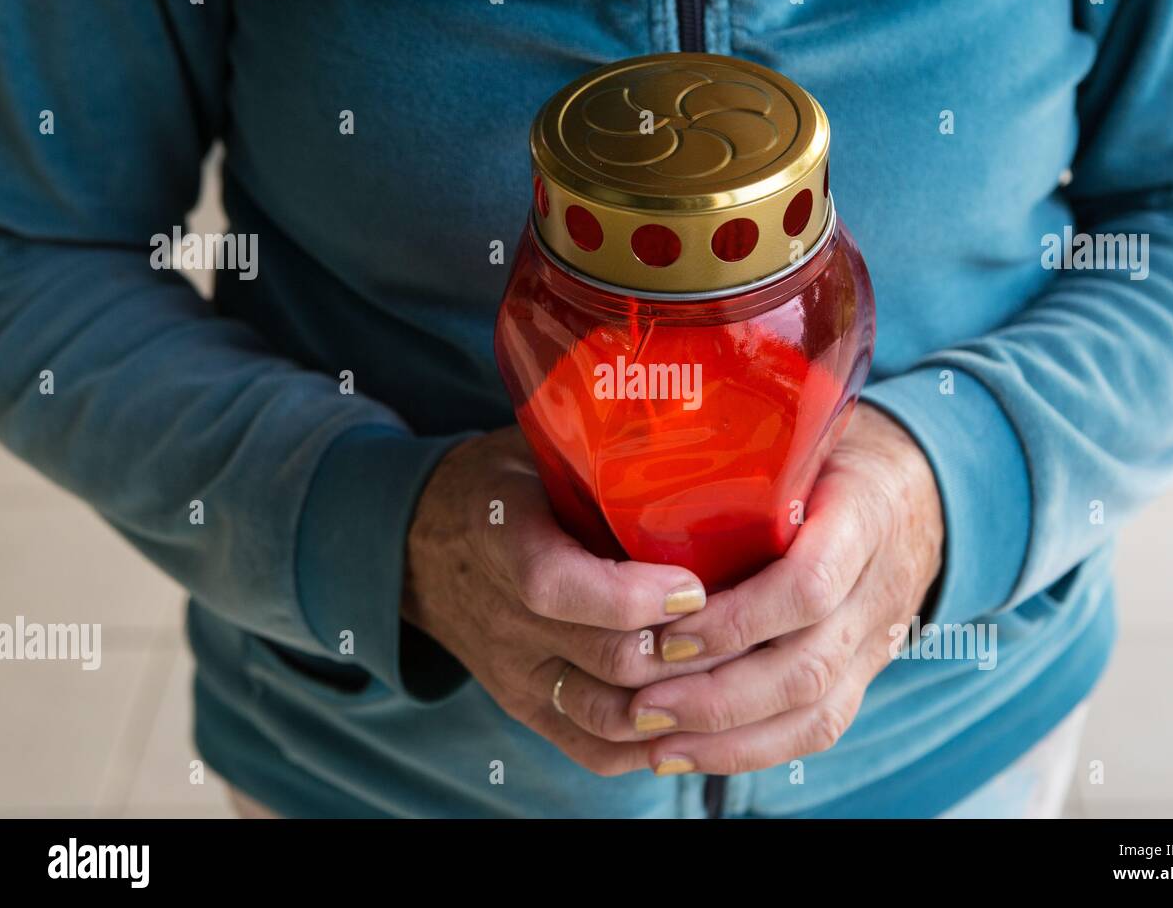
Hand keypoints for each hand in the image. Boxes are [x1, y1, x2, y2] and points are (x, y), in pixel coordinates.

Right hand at [402, 425, 746, 775]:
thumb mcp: (535, 446)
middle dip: (694, 650)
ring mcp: (516, 672)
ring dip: (684, 700)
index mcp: (503, 537)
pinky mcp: (529, 707)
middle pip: (609, 659)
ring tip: (743, 672)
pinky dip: (650, 745)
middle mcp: (506, 619)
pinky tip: (700, 719)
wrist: (418, 544)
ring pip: (610, 714)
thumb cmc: (502, 484)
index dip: (633, 595)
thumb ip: (600, 446)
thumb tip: (701, 423)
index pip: (557, 586)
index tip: (695, 582)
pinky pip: (591, 748)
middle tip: (755, 627)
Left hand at [626, 404, 944, 774]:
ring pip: (815, 712)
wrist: (925, 492)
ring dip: (727, 738)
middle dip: (718, 696)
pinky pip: (817, 730)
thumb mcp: (807, 436)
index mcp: (864, 516)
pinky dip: (749, 753)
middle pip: (807, 666)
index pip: (811, 584)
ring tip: (653, 740)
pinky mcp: (864, 676)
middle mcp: (878, 589)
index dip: (740, 619)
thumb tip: (644, 459)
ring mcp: (876, 641)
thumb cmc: (838, 457)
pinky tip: (684, 754)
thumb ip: (748, 456)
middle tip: (641, 703)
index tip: (670, 629)